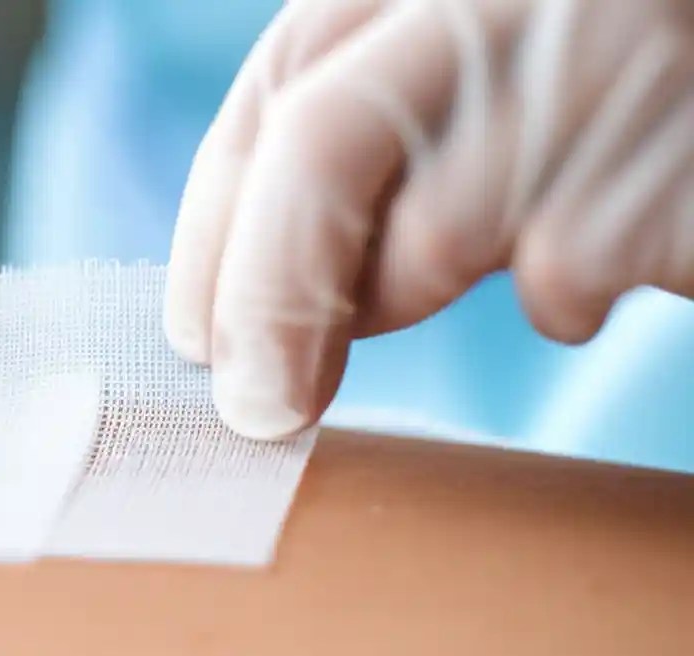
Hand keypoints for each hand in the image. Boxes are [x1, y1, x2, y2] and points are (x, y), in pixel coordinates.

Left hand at [165, 0, 693, 439]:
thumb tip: (227, 327)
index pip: (282, 86)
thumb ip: (346, 156)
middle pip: (323, 146)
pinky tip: (604, 259)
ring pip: (437, 233)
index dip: (216, 232)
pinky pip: (563, 278)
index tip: (198, 342)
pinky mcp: (685, 164)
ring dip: (424, 289)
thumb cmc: (583, 105)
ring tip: (501, 254)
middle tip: (261, 410)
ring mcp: (607, 59)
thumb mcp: (448, 95)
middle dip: (269, 299)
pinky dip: (559, 301)